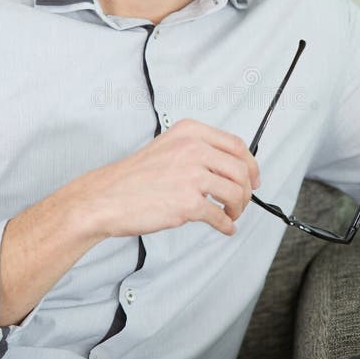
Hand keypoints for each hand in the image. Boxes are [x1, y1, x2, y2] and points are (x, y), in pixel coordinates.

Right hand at [61, 118, 259, 240]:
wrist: (106, 198)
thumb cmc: (133, 177)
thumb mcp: (167, 147)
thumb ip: (197, 151)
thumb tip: (229, 167)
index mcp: (190, 132)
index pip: (236, 145)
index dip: (251, 165)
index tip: (253, 178)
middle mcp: (193, 149)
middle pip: (241, 169)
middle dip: (246, 190)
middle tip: (242, 201)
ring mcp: (192, 176)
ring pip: (236, 193)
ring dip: (238, 208)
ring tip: (230, 214)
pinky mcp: (188, 203)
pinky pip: (220, 216)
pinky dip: (226, 224)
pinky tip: (223, 227)